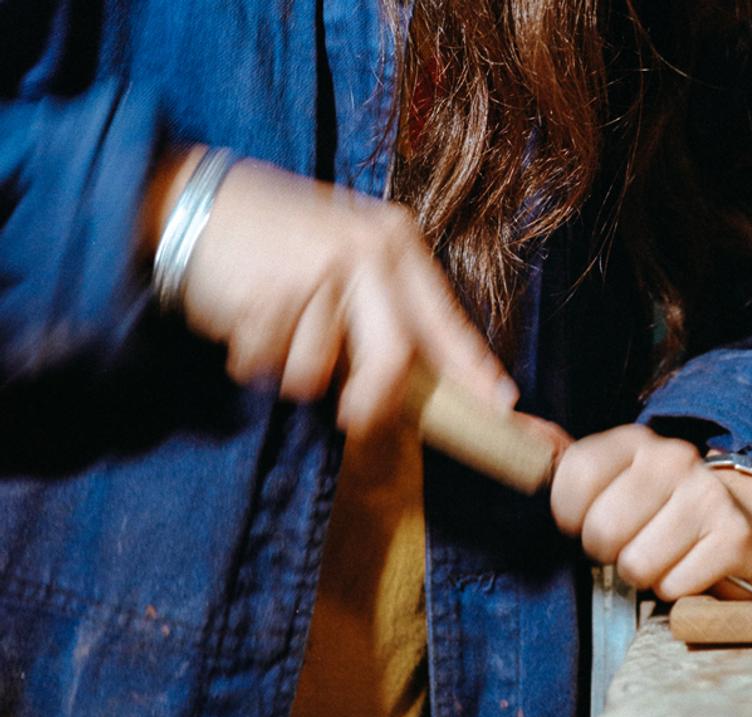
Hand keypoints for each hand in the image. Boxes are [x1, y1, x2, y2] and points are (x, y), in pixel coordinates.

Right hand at [144, 147, 515, 435]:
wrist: (191, 200)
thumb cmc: (276, 235)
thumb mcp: (345, 247)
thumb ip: (385, 302)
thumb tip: (424, 375)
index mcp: (394, 240)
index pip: (443, 317)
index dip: (470, 366)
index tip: (500, 401)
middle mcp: (365, 252)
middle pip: (392, 358)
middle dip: (372, 402)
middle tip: (355, 420)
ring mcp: (318, 272)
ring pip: (319, 371)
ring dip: (291, 368)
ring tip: (276, 327)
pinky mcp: (270, 293)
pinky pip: (268, 364)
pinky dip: (251, 358)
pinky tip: (243, 319)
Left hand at [549, 425, 751, 600]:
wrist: (748, 518)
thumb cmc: (666, 507)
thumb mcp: (619, 476)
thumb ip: (569, 464)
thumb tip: (515, 431)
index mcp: (636, 442)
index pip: (573, 476)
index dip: (570, 515)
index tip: (587, 521)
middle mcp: (673, 459)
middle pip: (601, 530)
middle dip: (609, 551)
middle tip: (631, 543)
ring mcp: (707, 495)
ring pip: (636, 565)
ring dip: (645, 574)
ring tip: (663, 556)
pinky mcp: (733, 536)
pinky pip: (674, 585)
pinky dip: (677, 589)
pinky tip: (690, 568)